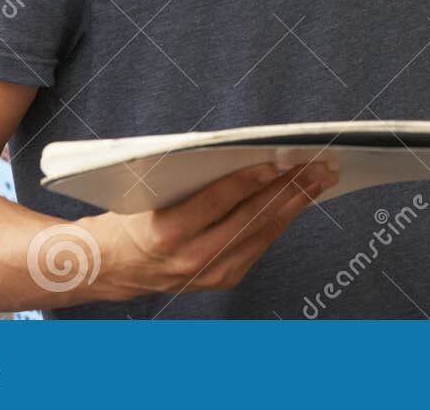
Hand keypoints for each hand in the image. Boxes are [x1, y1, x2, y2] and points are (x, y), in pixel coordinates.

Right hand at [80, 160, 336, 300]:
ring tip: (319, 179)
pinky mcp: (223, 279)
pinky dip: (280, 220)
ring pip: (262, 234)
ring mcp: (210, 274)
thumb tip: (241, 150)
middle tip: (318, 166)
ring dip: (294, 204)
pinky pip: (258, 245)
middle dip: (289, 189)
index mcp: (167, 233)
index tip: (280, 159)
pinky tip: (298, 201)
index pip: (219, 201)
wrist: (110, 267)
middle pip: (250, 219)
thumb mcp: (147, 190)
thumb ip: (189, 176)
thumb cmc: (129, 218)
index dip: (251, 178)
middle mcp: (192, 259)